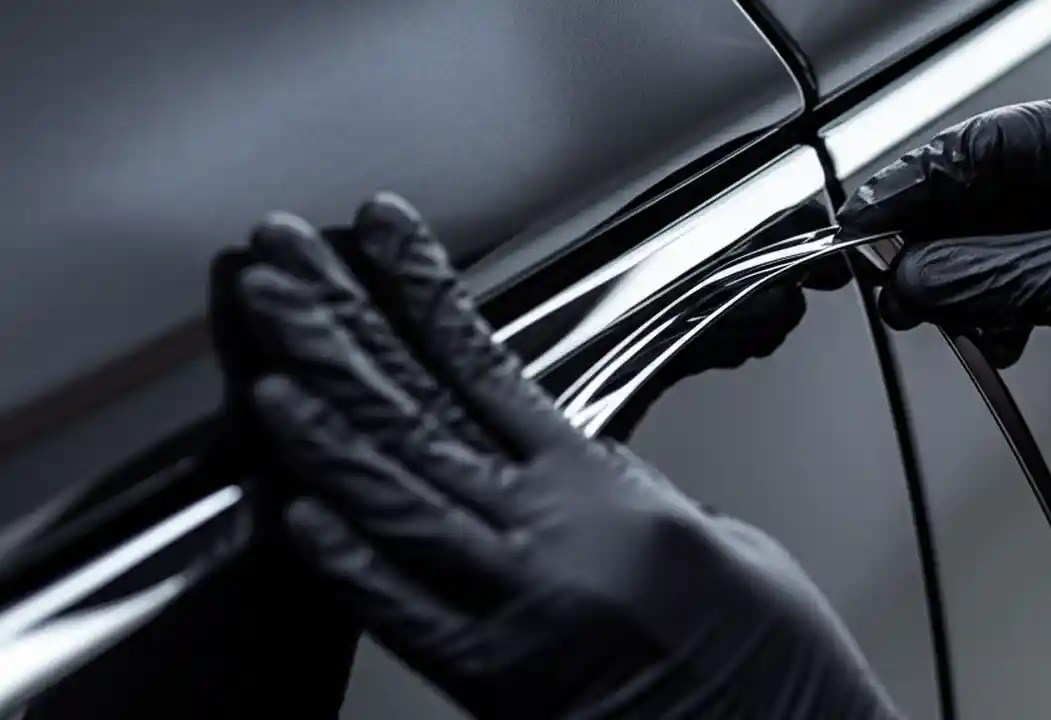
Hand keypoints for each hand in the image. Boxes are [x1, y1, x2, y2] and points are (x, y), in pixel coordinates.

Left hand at [224, 194, 898, 718]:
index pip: (483, 362)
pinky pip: (401, 612)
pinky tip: (295, 508)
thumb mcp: (699, 523)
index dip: (420, 287)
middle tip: (281, 270)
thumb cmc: (762, 642)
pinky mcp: (493, 682)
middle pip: (415, 414)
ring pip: (395, 498)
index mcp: (602, 485)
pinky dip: (345, 560)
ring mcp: (513, 604)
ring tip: (268, 363)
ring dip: (320, 429)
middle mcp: (547, 532)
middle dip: (336, 332)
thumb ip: (611, 482)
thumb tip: (552, 449)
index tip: (380, 230)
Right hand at [839, 92, 1050, 435]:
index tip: (862, 219)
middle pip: (985, 196)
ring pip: (995, 247)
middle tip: (881, 281)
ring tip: (932, 316)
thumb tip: (917, 276)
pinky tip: (992, 336)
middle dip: (930, 242)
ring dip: (958, 286)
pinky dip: (994, 314)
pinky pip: (1020, 288)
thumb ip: (1006, 274)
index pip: (991, 144)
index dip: (917, 181)